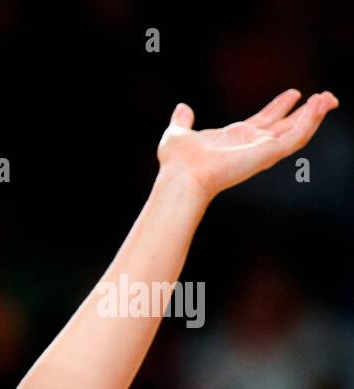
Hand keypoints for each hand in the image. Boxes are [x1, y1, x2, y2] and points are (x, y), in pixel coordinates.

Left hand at [156, 89, 338, 203]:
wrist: (182, 176)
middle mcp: (251, 146)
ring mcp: (262, 150)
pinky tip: (319, 105)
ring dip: (315, 115)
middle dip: (306, 113)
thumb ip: (182, 121)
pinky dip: (310, 121)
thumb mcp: (178, 134)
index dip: (279, 107)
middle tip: (326, 97)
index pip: (264, 121)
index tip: (295, 94)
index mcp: (234, 139)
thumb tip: (182, 108)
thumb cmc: (177, 162)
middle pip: (286, 127)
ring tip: (329, 98)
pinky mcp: (269, 154)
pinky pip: (297, 136)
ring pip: (297, 132)